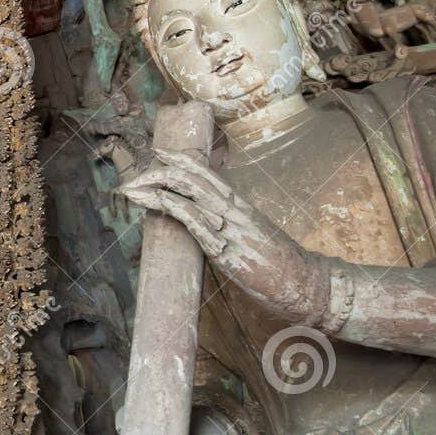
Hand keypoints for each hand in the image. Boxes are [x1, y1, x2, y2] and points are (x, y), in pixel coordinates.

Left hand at [120, 149, 330, 324]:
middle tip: (133, 175)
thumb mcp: (254, 237)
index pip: (206, 172)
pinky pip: (193, 220)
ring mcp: (229, 226)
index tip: (158, 151)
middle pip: (192, 176)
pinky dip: (170, 206)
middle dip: (159, 170)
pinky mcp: (224, 248)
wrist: (305, 283)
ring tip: (130, 189)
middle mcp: (233, 209)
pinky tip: (153, 201)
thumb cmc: (280, 265)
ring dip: (154, 187)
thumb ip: (232, 226)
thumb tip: (209, 225)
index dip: (180, 159)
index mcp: (240, 205)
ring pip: (188, 192)